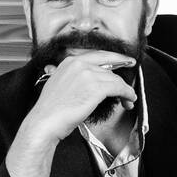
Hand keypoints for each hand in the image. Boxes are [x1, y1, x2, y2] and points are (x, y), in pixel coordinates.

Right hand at [21, 50, 138, 145]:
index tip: (124, 60)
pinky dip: (127, 94)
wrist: (45, 121)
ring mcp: (88, 75)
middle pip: (108, 67)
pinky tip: (128, 100)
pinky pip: (119, 88)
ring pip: (115, 79)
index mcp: (69, 61)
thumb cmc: (50, 110)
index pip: (98, 55)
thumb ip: (73, 77)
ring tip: (128, 99)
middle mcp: (79, 64)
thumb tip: (88, 81)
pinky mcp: (96, 88)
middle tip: (132, 72)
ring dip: (125, 89)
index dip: (114, 57)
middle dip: (122, 72)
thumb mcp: (59, 84)